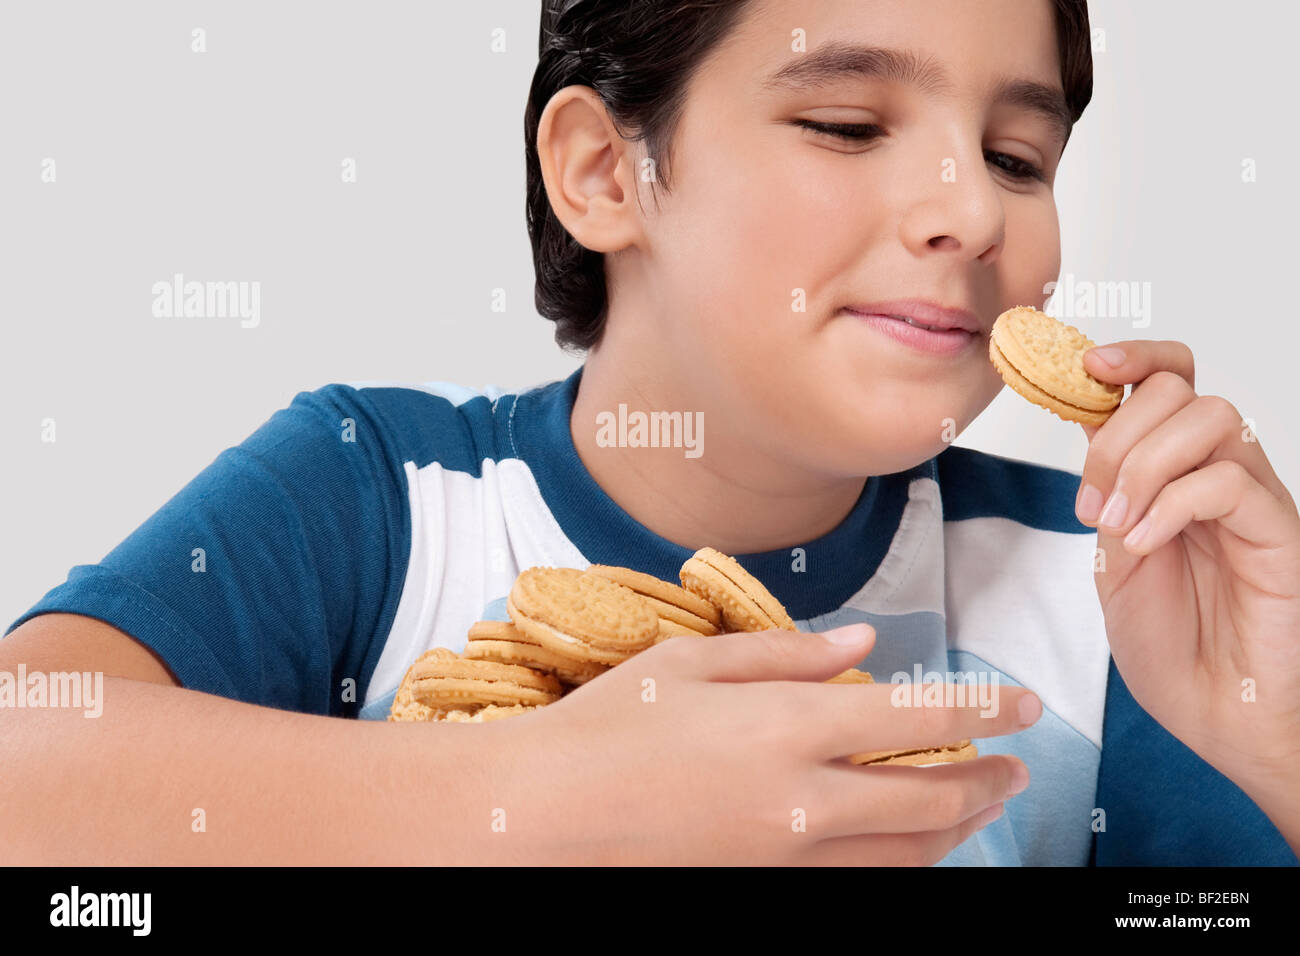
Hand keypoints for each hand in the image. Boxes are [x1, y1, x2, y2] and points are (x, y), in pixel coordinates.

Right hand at [483, 624, 1040, 864]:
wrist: (549, 816)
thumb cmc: (611, 727)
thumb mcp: (694, 664)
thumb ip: (787, 653)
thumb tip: (863, 642)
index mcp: (788, 726)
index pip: (917, 714)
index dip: (982, 707)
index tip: (1022, 701)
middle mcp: (804, 799)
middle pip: (931, 795)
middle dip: (989, 777)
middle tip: (1020, 762)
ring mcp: (790, 856)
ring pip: (908, 850)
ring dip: (960, 825)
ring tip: (985, 802)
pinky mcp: (770, 887)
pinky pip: (863, 880)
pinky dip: (906, 860)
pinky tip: (914, 844)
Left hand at [1074, 341, 1299, 823]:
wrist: (1214, 712)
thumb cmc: (1170, 643)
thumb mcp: (1112, 558)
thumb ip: (1108, 492)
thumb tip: (1094, 427)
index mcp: (1174, 472)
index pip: (1168, 380)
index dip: (1131, 358)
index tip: (1086, 366)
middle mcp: (1219, 473)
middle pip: (1180, 389)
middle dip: (1117, 435)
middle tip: (1094, 504)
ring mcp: (1253, 499)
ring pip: (1211, 418)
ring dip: (1144, 465)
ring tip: (1119, 527)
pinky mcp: (1280, 532)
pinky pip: (1230, 480)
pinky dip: (1172, 504)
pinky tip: (1146, 544)